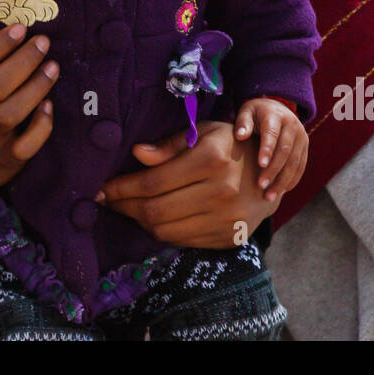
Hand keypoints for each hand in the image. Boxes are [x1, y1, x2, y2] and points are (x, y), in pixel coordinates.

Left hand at [96, 121, 277, 248]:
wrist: (272, 174)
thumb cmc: (230, 146)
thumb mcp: (204, 133)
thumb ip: (169, 145)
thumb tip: (136, 154)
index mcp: (211, 160)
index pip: (153, 182)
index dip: (122, 188)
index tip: (102, 188)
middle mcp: (220, 192)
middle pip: (155, 210)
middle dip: (124, 207)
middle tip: (108, 201)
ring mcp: (225, 220)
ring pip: (165, 230)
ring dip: (139, 222)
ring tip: (127, 209)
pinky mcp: (227, 238)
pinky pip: (182, 241)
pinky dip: (161, 231)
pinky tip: (152, 218)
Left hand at [235, 98, 307, 196]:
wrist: (278, 108)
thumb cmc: (257, 113)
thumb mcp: (247, 111)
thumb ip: (243, 123)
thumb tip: (240, 136)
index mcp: (276, 115)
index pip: (273, 134)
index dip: (267, 149)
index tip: (260, 165)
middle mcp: (292, 126)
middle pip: (285, 151)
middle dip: (274, 170)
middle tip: (261, 186)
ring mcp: (301, 137)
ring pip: (295, 162)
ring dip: (283, 180)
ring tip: (269, 196)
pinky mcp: (305, 147)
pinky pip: (301, 166)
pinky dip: (292, 180)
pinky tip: (282, 191)